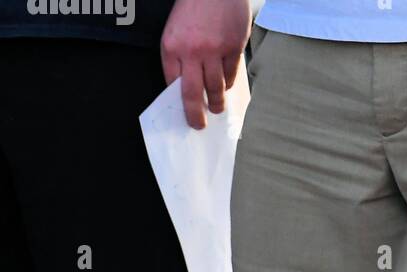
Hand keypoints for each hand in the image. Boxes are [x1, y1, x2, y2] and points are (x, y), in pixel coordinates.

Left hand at [160, 0, 251, 129]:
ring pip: (215, 86)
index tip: (183, 114)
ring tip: (217, 108)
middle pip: (192, 93)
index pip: (172, 85)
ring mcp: (215, 48)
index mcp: (172, 48)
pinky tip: (227, 86)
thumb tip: (180, 87)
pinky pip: (231, 72)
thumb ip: (175, 58)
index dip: (179, 101)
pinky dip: (229, 82)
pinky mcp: (234, 44)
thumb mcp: (173, 33)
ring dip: (216, 101)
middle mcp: (193, 51)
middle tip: (199, 125)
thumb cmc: (193, 9)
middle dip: (196, 114)